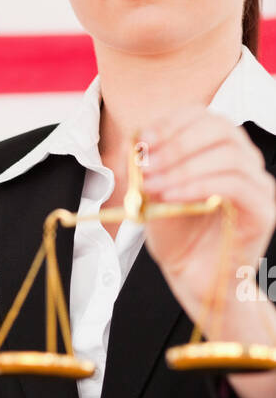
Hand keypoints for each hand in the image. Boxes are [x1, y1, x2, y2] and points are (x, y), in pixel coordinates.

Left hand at [139, 105, 275, 324]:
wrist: (194, 280)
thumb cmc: (178, 239)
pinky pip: (235, 185)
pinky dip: (200, 186)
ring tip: (153, 186)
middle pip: (219, 128)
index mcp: (218, 150)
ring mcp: (257, 184)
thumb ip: (146, 171)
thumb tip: (134, 146)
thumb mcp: (152, 198)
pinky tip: (172, 198)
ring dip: (183, 167)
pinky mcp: (263, 210)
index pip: (202, 117)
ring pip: (228, 155)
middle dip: (176, 144)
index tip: (142, 141)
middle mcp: (244, 161)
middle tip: (145, 166)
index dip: (170, 123)